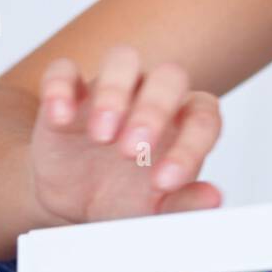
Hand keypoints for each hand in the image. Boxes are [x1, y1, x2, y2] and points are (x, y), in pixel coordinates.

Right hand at [30, 44, 224, 223]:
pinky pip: (64, 70)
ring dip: (114, 92)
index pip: (204, 117)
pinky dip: (59, 87)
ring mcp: (112, 90)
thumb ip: (184, 205)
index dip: (190, 146)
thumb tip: (212, 199)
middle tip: (131, 152)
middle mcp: (154, 97)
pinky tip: (59, 118)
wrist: (74, 201)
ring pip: (123, 59)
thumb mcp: (153, 212)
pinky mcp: (69, 92)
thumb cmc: (124, 198)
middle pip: (170, 77)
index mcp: (184, 122)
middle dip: (154, 110)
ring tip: (101, 136)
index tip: (165, 182)